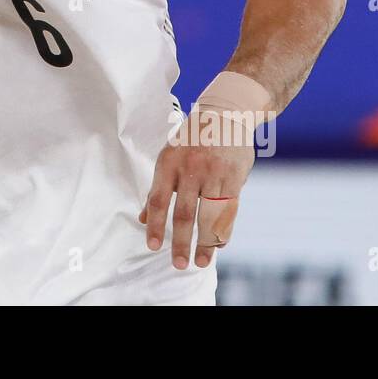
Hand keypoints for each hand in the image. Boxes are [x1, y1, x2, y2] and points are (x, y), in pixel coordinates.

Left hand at [139, 116, 255, 268]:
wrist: (226, 113)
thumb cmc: (192, 139)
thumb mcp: (170, 156)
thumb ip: (159, 188)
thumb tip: (142, 217)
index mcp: (169, 163)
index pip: (158, 199)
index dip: (154, 224)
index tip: (152, 246)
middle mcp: (191, 169)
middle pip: (184, 213)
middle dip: (180, 242)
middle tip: (178, 264)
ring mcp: (214, 173)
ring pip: (209, 215)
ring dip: (205, 242)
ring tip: (201, 262)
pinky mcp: (235, 177)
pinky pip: (229, 209)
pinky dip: (224, 229)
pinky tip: (219, 244)